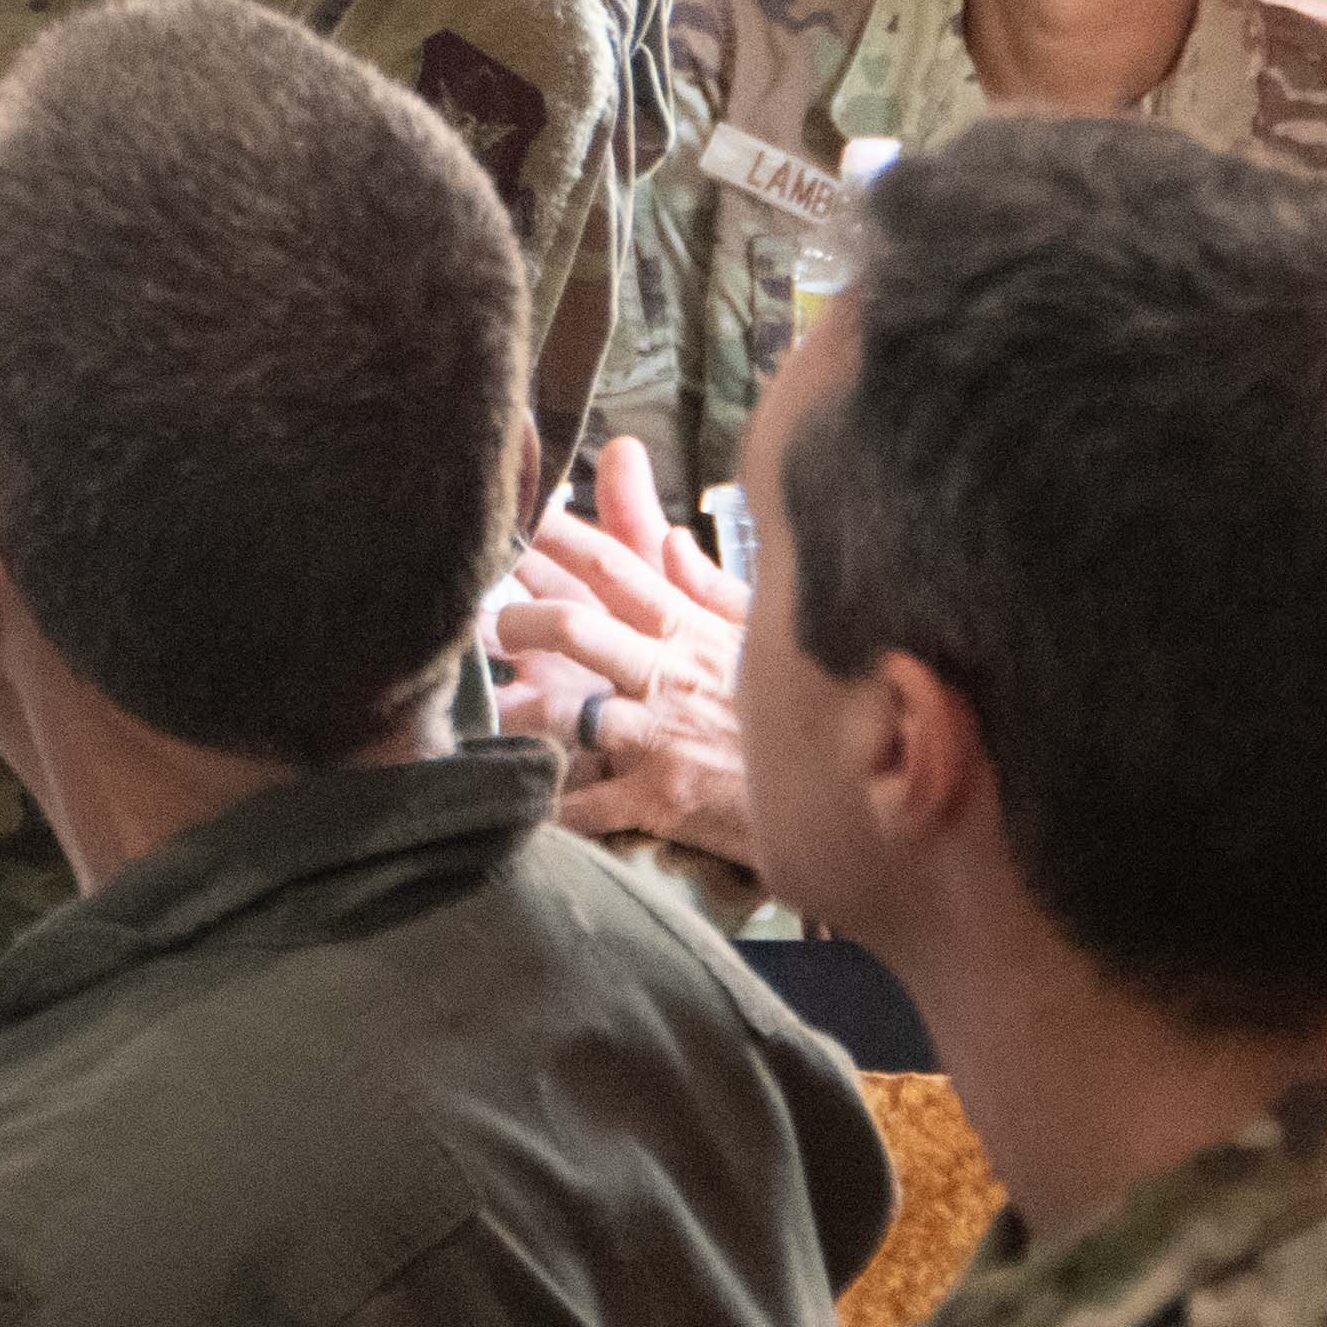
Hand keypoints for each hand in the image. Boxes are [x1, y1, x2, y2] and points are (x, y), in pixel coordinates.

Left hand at [485, 441, 756, 865]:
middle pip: (579, 628)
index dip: (555, 537)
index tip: (507, 519)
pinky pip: (590, 803)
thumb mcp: (764, 640)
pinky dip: (551, 806)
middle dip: (520, 618)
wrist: (848, 800)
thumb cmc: (795, 713)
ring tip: (481, 707)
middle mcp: (671, 674)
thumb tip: (670, 538)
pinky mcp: (663, 798)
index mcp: (688, 629)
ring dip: (518, 710)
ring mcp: (665, 736)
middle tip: (478, 620)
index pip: (614, 566)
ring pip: (575, 712)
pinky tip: (513, 805)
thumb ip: (709, 589)